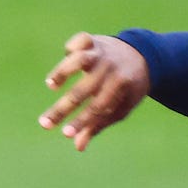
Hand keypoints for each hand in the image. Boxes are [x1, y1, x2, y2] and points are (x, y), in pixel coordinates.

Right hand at [39, 32, 148, 150]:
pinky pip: (80, 40)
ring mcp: (101, 53)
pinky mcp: (93, 40)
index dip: (81, 121)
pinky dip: (71, 47)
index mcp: (121, 87)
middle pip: (83, 90)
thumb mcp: (119, 109)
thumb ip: (98, 125)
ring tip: (51, 85)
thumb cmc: (127, 90)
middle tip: (44, 124)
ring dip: (62, 72)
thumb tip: (78, 146)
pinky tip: (66, 58)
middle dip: (62, 109)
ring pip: (79, 60)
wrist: (142, 56)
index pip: (98, 107)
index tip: (65, 134)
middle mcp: (110, 69)